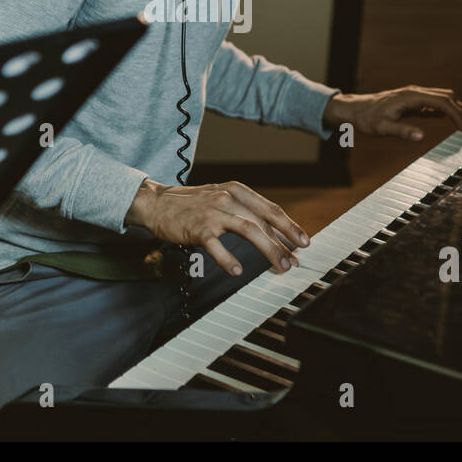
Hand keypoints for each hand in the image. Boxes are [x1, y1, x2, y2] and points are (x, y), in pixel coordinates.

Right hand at [126, 178, 308, 276]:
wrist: (157, 202)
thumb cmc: (192, 203)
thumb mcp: (221, 197)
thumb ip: (244, 210)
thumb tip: (272, 231)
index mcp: (236, 191)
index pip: (270, 209)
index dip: (289, 226)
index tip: (304, 241)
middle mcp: (227, 199)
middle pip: (264, 221)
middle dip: (284, 242)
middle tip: (295, 259)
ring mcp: (212, 213)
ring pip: (248, 230)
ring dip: (268, 249)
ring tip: (280, 266)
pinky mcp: (197, 228)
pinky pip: (217, 245)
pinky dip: (228, 259)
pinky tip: (238, 271)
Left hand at [323, 85, 461, 140]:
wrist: (354, 109)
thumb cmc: (367, 119)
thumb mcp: (383, 128)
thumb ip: (402, 132)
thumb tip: (422, 137)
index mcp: (411, 97)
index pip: (442, 103)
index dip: (456, 115)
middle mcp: (415, 92)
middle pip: (446, 97)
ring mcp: (414, 95)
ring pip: (441, 97)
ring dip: (456, 107)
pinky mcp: (411, 101)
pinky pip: (433, 102)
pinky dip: (445, 109)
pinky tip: (451, 118)